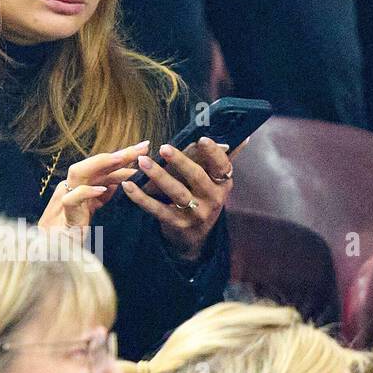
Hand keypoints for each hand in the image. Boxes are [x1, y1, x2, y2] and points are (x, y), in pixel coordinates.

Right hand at [39, 141, 146, 230]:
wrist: (56, 249)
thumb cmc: (77, 228)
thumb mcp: (97, 208)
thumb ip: (106, 194)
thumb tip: (124, 179)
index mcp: (84, 184)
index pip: (105, 166)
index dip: (124, 156)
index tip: (145, 147)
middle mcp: (74, 185)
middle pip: (95, 164)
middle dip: (119, 154)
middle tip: (142, 148)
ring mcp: (66, 196)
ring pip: (78, 172)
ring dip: (100, 164)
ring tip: (121, 159)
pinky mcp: (64, 212)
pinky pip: (71, 198)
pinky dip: (86, 192)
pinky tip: (102, 189)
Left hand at [120, 137, 236, 261]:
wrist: (195, 236)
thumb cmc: (203, 198)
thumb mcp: (216, 182)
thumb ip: (222, 159)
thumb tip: (244, 136)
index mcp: (223, 184)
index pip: (223, 166)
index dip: (214, 153)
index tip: (201, 139)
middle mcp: (213, 199)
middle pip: (197, 177)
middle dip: (181, 162)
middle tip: (164, 147)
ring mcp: (196, 214)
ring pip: (177, 193)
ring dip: (158, 176)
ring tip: (142, 161)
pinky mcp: (178, 224)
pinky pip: (157, 209)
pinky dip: (141, 198)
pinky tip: (128, 186)